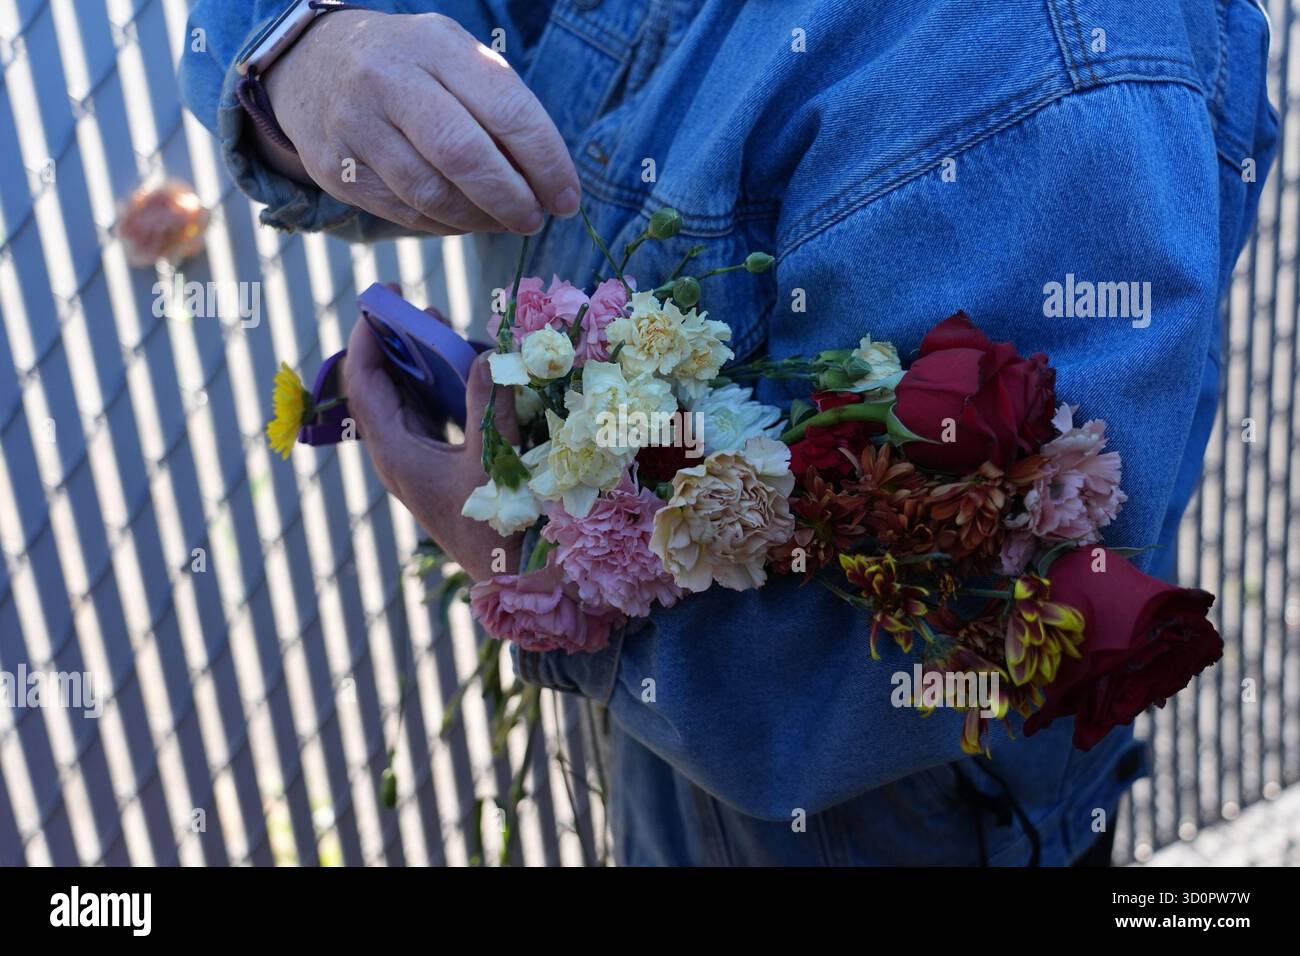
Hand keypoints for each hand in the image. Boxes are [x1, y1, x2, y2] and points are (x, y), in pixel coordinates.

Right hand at [261, 9, 579, 234]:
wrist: (312, 62)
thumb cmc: (410, 68)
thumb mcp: (454, 59)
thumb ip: (499, 108)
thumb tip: (549, 184)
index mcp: (436, 45)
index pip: (506, 109)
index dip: (545, 162)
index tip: (566, 198)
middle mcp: (389, 79)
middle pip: (465, 157)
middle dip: (512, 199)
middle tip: (534, 219)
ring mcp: (355, 125)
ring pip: (432, 195)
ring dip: (480, 219)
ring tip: (502, 220)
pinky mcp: (334, 167)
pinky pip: (404, 214)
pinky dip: (445, 225)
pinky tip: (462, 219)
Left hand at [343, 299, 521, 581]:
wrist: (515, 579)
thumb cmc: (500, 529)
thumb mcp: (494, 463)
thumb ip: (488, 408)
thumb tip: (487, 356)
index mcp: (396, 454)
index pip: (366, 383)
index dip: (369, 338)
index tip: (381, 300)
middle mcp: (399, 455)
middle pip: (384, 386)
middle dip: (397, 341)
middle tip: (417, 305)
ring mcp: (419, 462)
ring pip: (408, 399)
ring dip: (421, 362)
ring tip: (442, 327)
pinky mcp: (441, 468)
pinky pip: (431, 415)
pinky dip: (442, 386)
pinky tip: (466, 369)